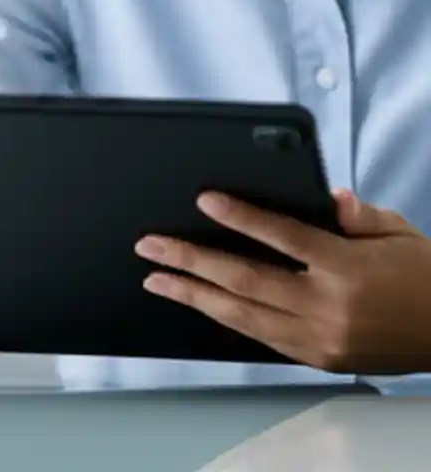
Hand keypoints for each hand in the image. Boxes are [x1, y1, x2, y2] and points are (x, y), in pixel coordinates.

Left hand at [135, 189, 430, 373]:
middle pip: (247, 279)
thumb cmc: (423, 274)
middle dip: (192, 260)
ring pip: (242, 315)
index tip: (204, 200)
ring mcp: (320, 337)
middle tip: (151, 246)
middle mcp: (329, 305)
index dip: (241, 217)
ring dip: (193, 295)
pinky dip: (225, 319)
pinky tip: (198, 304)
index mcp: (349, 267)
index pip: (285, 237)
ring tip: (156, 279)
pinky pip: (260, 337)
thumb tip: (327, 197)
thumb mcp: (397, 232)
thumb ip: (357, 215)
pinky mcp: (317, 357)